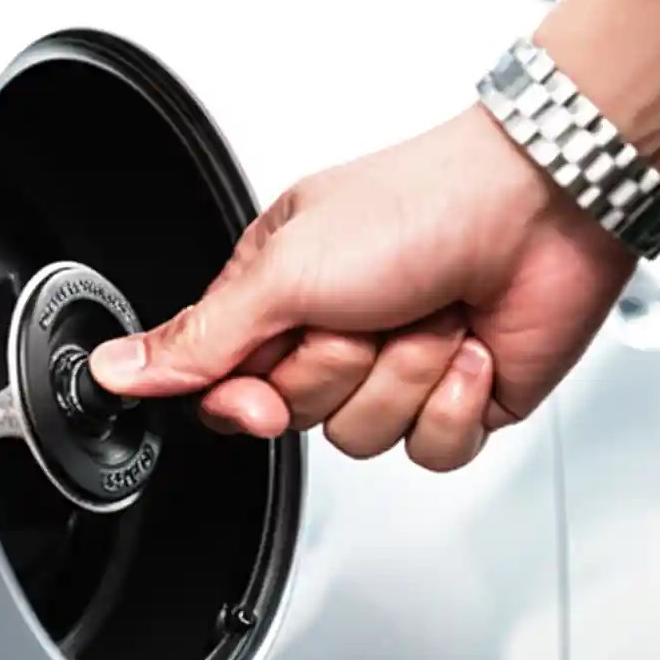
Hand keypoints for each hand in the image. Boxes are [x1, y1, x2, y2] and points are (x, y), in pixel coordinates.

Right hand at [90, 105, 636, 470]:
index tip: (265, 393)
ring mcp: (395, 371)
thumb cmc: (417, 209)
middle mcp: (333, 335)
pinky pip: (430, 452)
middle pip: (298, 417)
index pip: (226, 387)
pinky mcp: (453, 401)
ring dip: (403, 375)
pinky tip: (466, 349)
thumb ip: (203, 336)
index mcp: (279, 296)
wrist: (538, 208)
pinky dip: (451, 403)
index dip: (246, 402)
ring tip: (429, 314)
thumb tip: (120, 368)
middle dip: (339, 368)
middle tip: (369, 312)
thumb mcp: (286, 272)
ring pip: (364, 439)